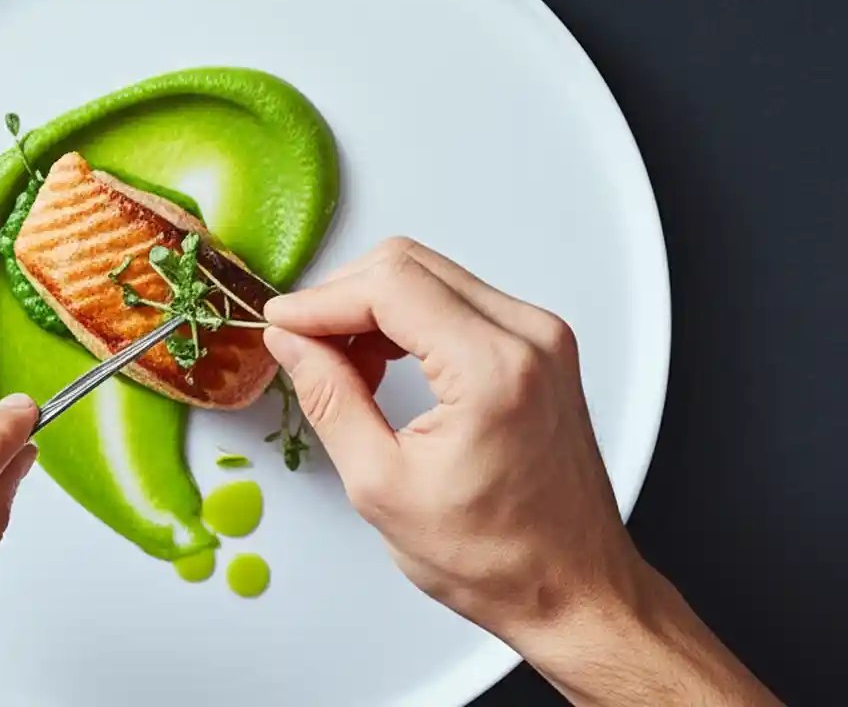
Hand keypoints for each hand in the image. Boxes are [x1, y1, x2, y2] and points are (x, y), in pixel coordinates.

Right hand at [263, 238, 779, 704]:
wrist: (573, 588)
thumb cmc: (494, 558)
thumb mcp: (381, 485)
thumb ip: (330, 398)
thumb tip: (291, 340)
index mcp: (494, 369)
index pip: (389, 286)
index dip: (321, 299)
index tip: (280, 323)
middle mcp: (529, 336)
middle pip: (410, 264)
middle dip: (343, 296)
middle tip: (302, 343)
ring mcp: (542, 337)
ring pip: (432, 276)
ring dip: (373, 307)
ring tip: (342, 366)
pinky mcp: (541, 347)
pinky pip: (458, 300)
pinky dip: (408, 319)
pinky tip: (381, 364)